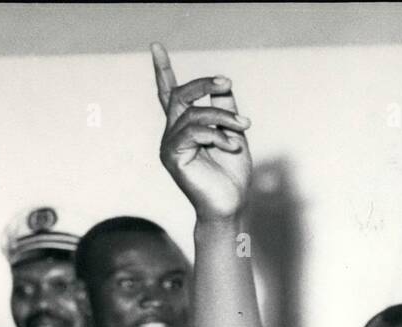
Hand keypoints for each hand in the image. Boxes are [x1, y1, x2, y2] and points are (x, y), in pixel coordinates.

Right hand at [152, 43, 252, 220]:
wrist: (230, 205)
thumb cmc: (231, 175)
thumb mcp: (233, 134)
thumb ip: (225, 110)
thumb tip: (224, 85)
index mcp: (184, 127)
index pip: (169, 94)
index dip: (162, 70)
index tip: (156, 46)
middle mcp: (172, 133)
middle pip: (180, 95)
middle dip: (203, 85)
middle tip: (226, 83)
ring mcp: (170, 145)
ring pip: (193, 114)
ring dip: (223, 117)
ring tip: (245, 126)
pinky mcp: (173, 157)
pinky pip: (194, 133)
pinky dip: (218, 135)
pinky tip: (233, 145)